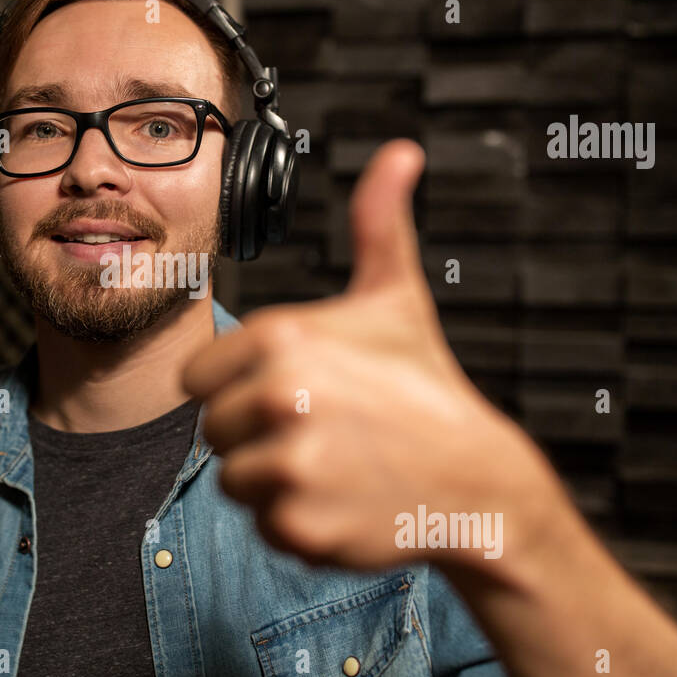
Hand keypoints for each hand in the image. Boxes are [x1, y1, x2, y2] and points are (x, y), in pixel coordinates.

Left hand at [182, 139, 562, 573]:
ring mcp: (291, 464)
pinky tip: (344, 502)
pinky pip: (260, 525)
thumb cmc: (425, 386)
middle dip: (257, 437)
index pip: (197, 378)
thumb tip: (400, 151)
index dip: (239, 387)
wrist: (479, 483)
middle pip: (212, 431)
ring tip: (336, 466)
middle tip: (325, 433)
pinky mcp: (299, 525)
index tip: (297, 392)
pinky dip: (296, 523)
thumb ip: (378, 224)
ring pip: (233, 481)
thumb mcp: (396, 298)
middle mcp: (279, 395)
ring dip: (275, 482)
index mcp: (282, 336)